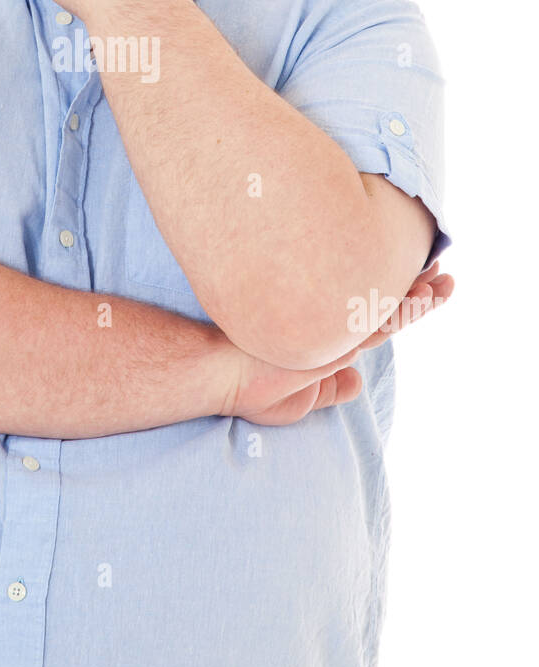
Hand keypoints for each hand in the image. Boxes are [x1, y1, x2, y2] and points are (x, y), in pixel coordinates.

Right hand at [227, 261, 454, 425]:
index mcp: (329, 337)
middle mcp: (334, 324)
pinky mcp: (330, 331)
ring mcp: (333, 324)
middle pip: (383, 302)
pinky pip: (379, 319)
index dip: (400, 299)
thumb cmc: (250, 385)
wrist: (220, 374)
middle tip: (441, 267)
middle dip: (416, 286)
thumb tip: (355, 383)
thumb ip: (329, 389)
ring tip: (446, 281)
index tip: (423, 282)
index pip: (373, 316)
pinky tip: (428, 297)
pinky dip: (408, 307)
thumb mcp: (299, 399)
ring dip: (422, 293)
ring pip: (387, 306)